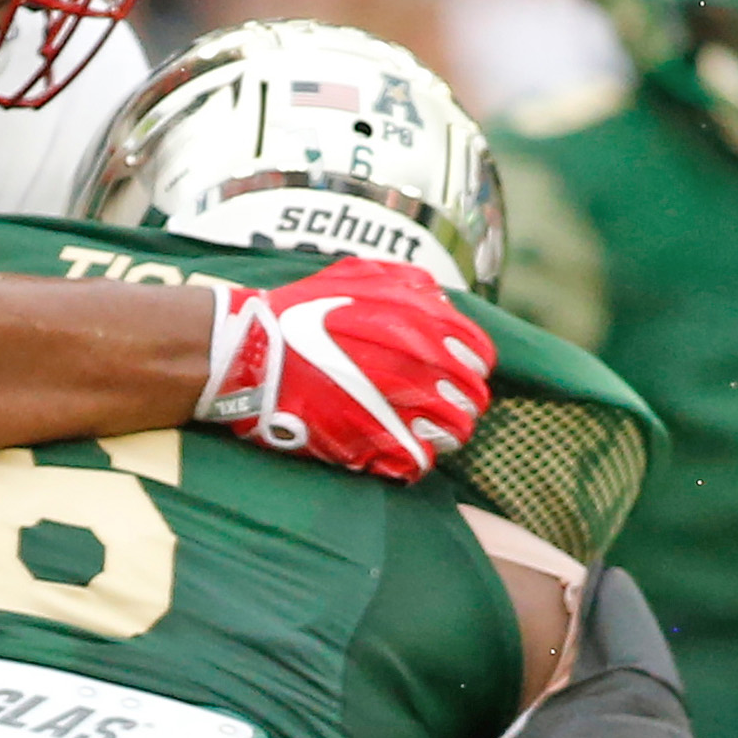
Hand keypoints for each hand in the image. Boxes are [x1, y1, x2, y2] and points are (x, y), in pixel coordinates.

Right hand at [197, 257, 495, 484]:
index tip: (447, 377)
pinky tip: (395, 452)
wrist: (255, 351)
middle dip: (457, 405)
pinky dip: (413, 460)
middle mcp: (426, 365)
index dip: (467, 369)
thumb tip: (442, 303)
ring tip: (416, 434)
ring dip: (440, 436)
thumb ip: (413, 288)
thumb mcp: (365, 276)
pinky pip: (421, 462)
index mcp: (428, 323)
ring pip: (455, 434)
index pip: (481, 357)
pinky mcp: (378, 442)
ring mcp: (405, 405)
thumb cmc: (302, 310)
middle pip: (473, 399)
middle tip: (432, 410)